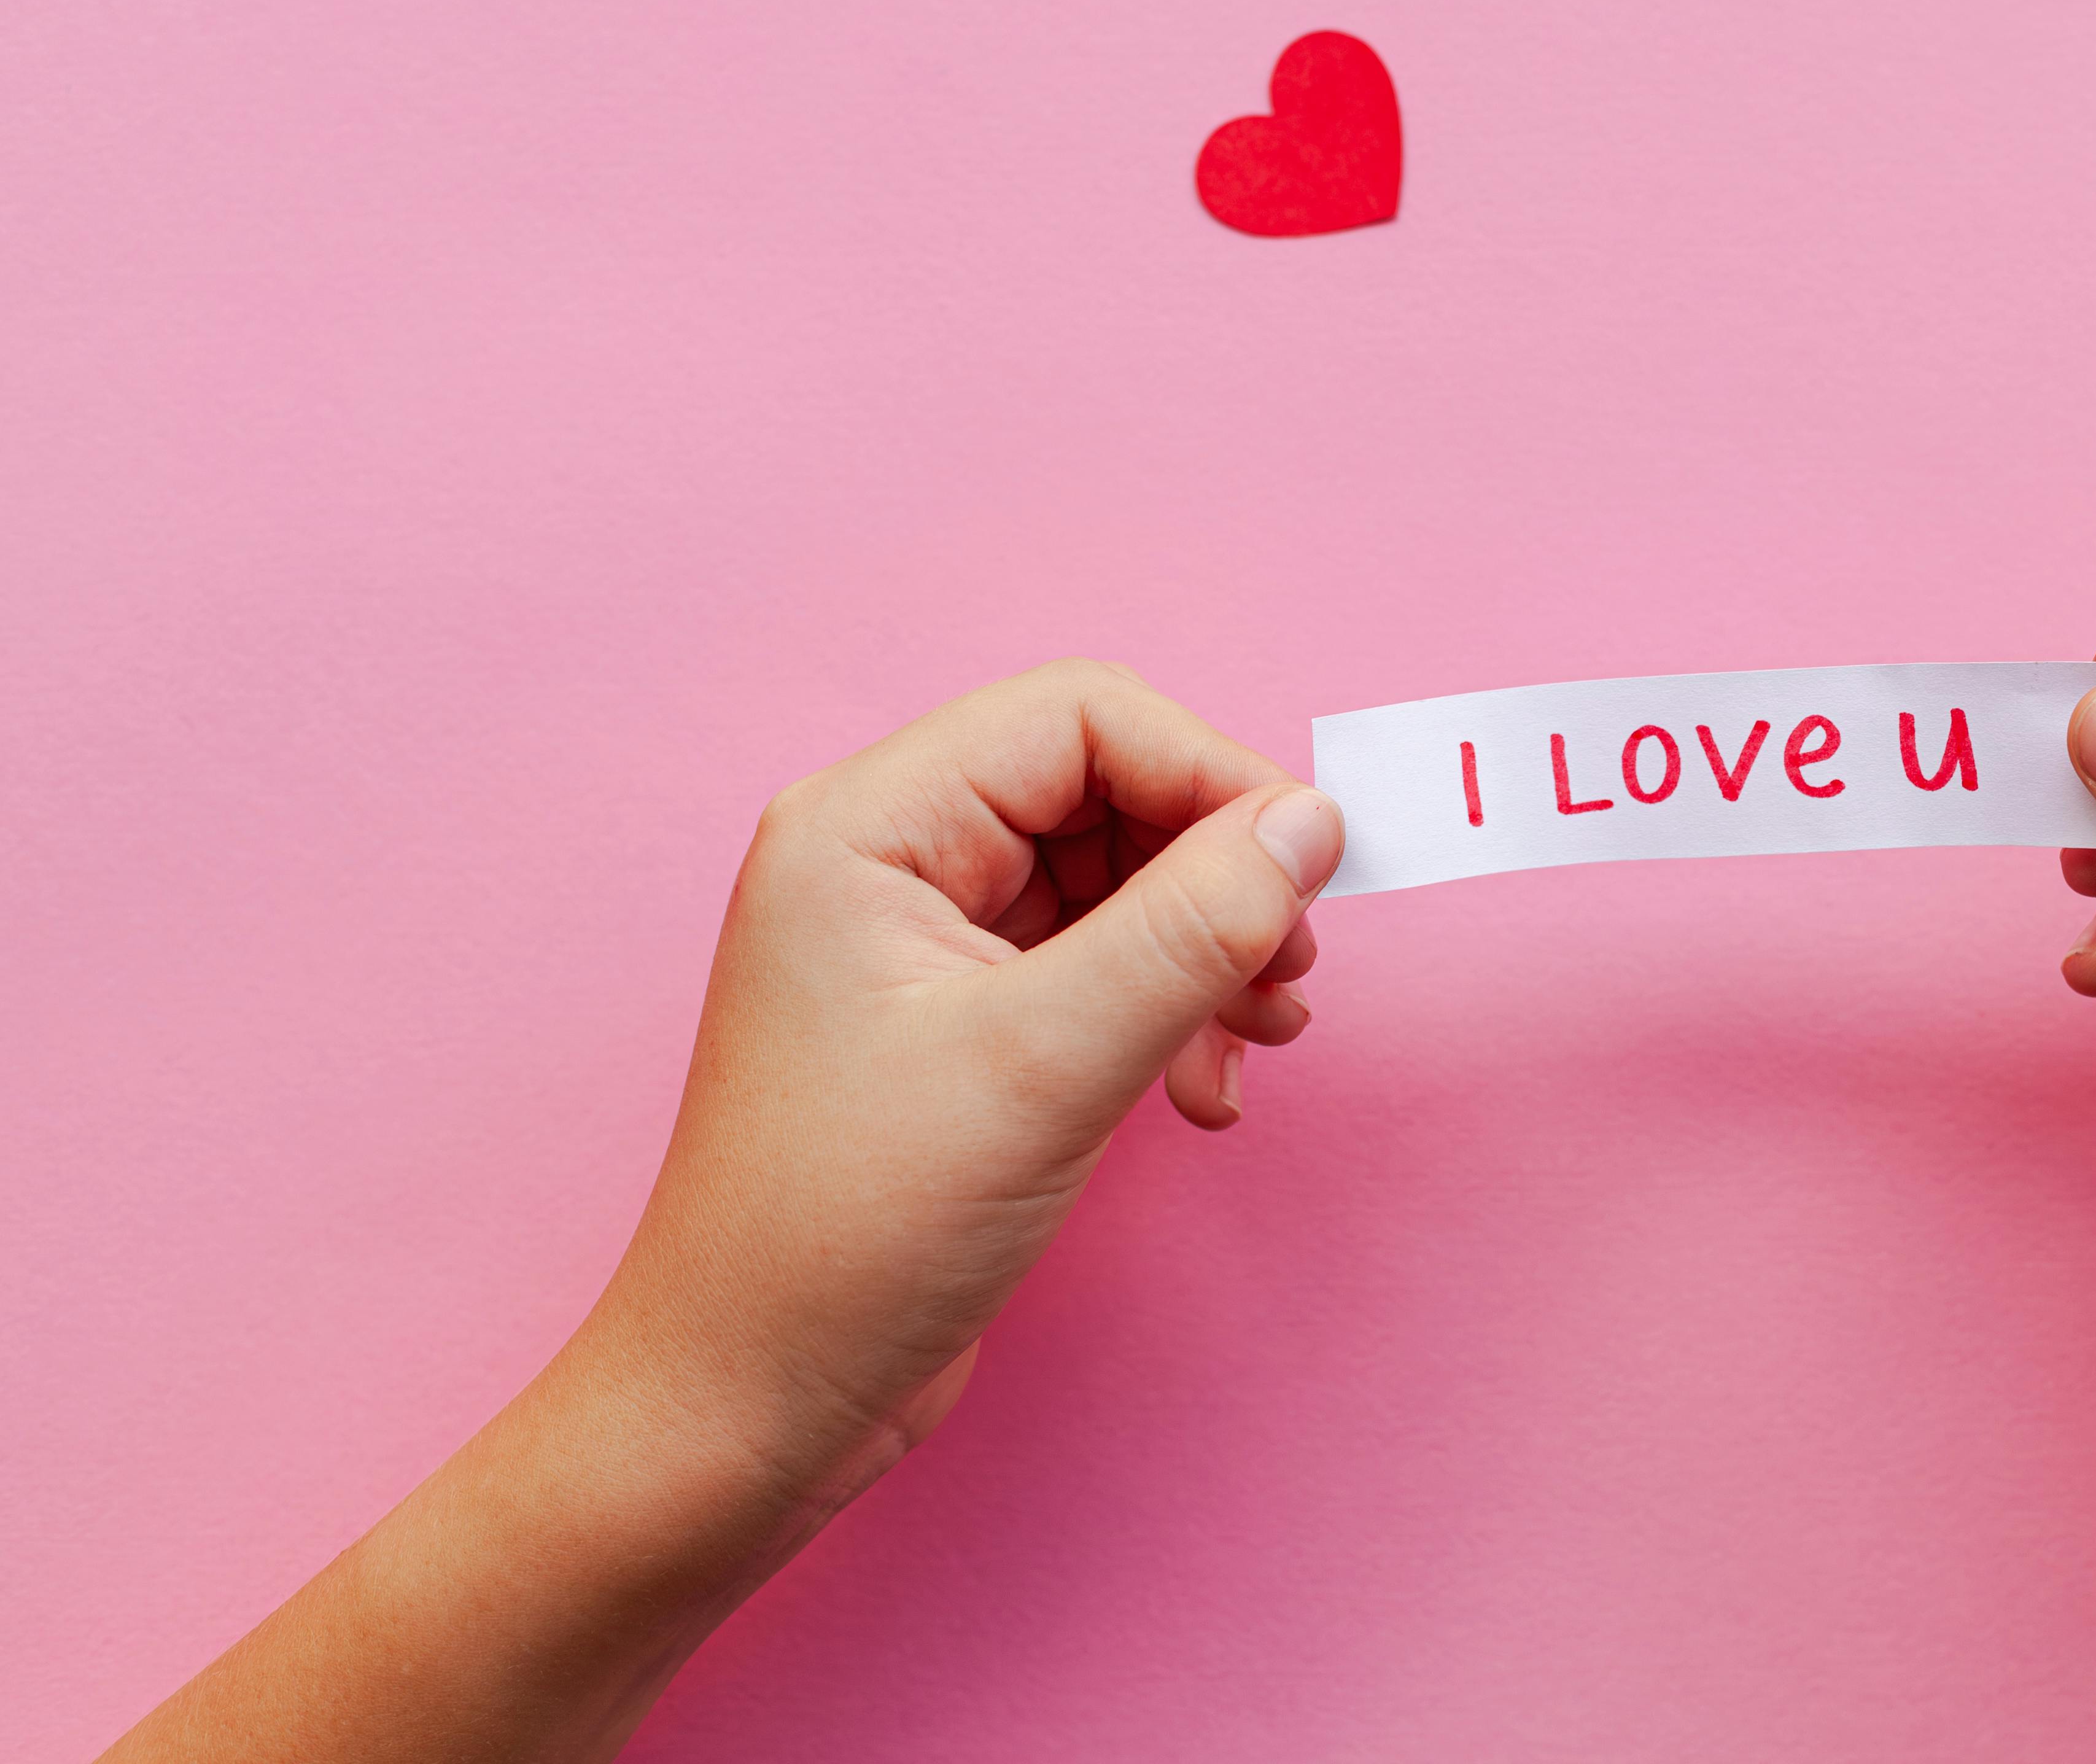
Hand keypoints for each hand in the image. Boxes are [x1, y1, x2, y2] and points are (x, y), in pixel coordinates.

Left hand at [596, 657, 1340, 1497]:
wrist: (747, 1412)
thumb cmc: (845, 1239)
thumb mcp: (1045, 1065)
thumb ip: (1190, 929)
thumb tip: (1311, 822)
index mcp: (866, 829)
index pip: (1082, 721)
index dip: (1210, 778)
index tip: (1305, 874)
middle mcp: (887, 864)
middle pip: (1110, 792)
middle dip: (1217, 877)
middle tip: (1288, 978)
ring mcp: (923, 948)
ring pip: (1119, 882)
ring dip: (1208, 952)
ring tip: (1260, 1042)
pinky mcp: (961, 1028)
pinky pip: (1100, 967)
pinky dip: (1172, 1014)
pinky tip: (1203, 1095)